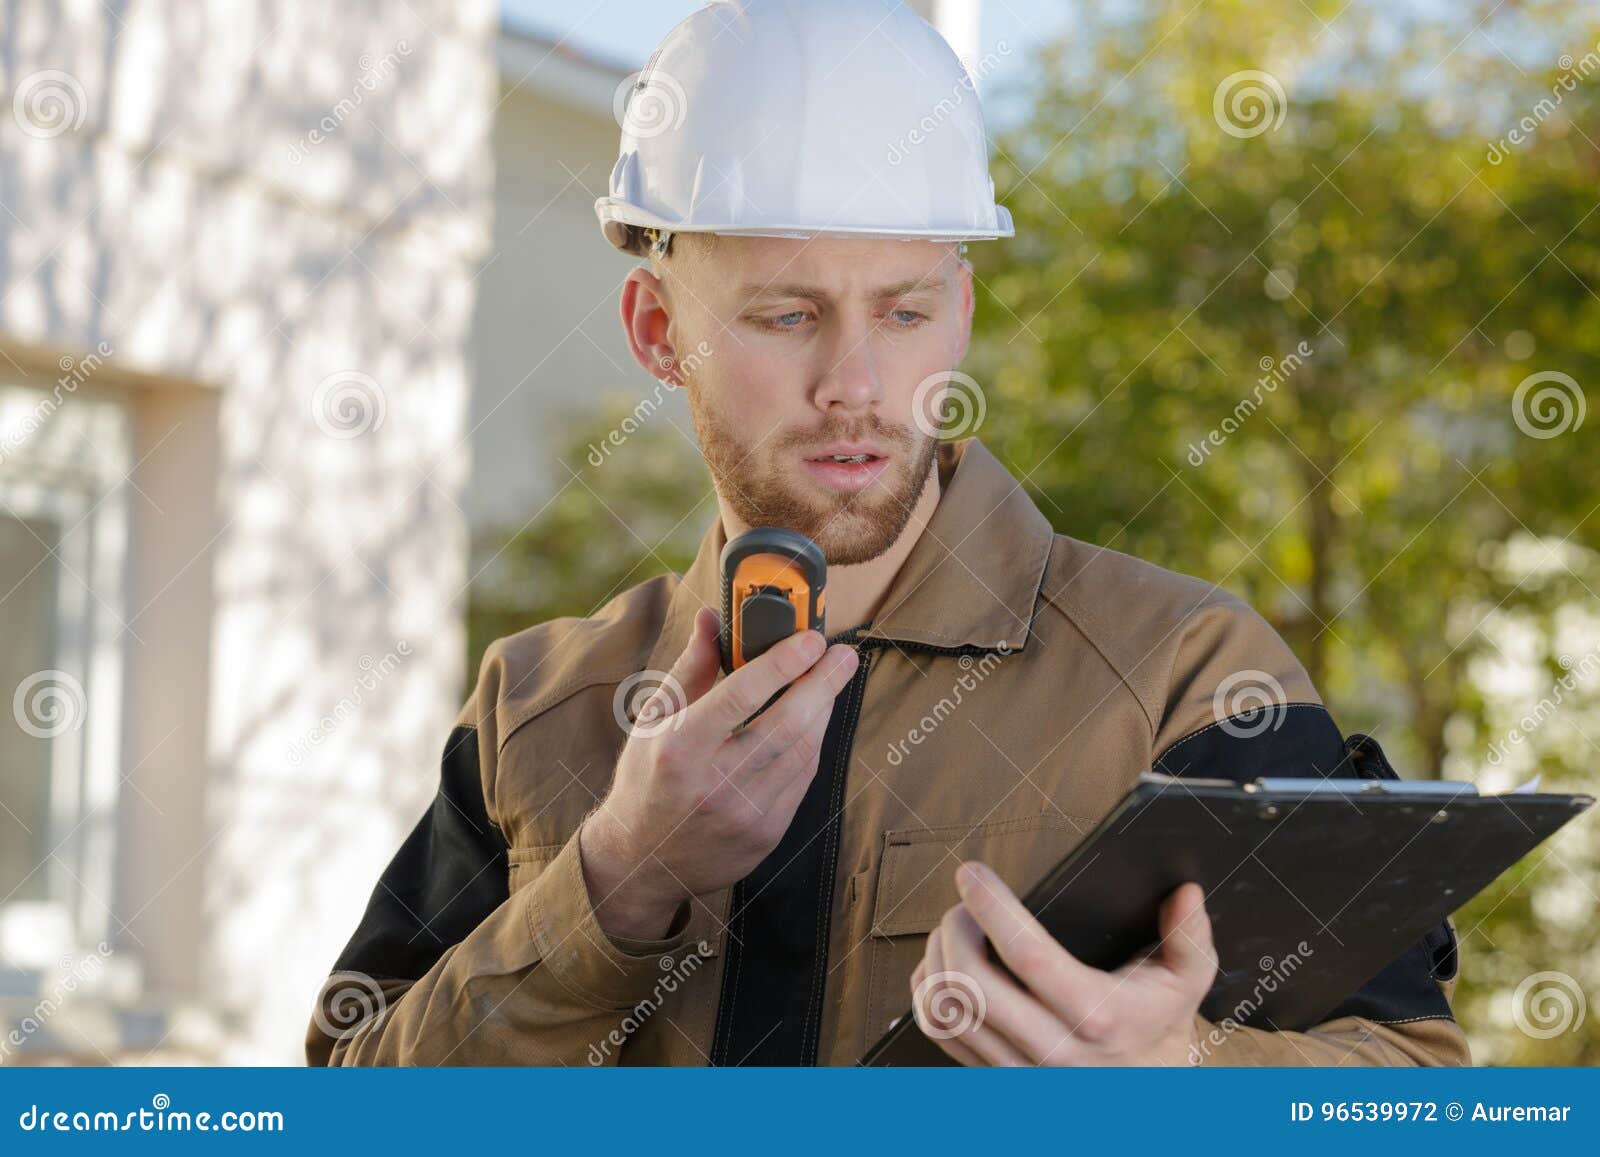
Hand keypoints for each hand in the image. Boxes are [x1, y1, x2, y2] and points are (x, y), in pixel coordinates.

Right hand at [580, 607, 858, 938]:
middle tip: (843, 654)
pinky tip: (814, 720)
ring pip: (801, 752)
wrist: (644, 860)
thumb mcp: (654, 719)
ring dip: (822, 711)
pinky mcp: (766, 834)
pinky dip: (811, 744)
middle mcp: (713, 785)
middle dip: (822, 684)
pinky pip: (802, 779)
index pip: (738, 697)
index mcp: (678, 750)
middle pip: (785, 726)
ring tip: (831, 679)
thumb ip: (692, 668)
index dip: (781, 664)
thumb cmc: (647, 778)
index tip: (811, 639)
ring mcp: (744, 815)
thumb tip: (713, 617)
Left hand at [909, 863, 1215, 1065]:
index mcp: (1099, 1015)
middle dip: (952, 931)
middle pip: (970, 984)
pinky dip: (929, 994)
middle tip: (960, 906)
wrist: (1150, 1100)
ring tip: (950, 933)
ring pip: (946, 1012)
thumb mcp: (1188, 983)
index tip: (971, 875)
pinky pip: (943, 1034)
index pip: (1027, 956)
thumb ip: (1189, 938)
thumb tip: (1186, 894)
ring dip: (934, 960)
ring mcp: (1019, 1070)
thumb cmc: (1159, 1029)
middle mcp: (1054, 1050)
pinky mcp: (996, 1078)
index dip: (991, 907)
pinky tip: (944, 967)